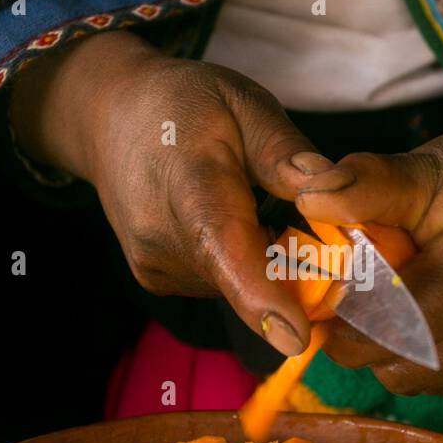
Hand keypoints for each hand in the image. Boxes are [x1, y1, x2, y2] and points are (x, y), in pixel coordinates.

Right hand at [10, 31, 339, 355]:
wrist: (110, 118)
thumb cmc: (185, 105)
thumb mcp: (243, 103)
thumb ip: (284, 152)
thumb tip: (332, 191)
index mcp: (188, 180)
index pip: (221, 244)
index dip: (259, 296)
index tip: (295, 339)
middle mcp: (162, 236)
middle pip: (245, 275)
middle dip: (294, 266)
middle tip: (306, 217)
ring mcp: (156, 265)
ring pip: (238, 283)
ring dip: (265, 259)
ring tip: (252, 205)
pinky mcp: (157, 280)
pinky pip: (222, 283)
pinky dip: (241, 263)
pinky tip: (230, 221)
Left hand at [294, 76, 442, 393]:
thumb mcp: (422, 167)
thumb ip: (363, 186)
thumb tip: (306, 197)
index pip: (398, 327)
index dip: (350, 330)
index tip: (325, 313)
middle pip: (415, 365)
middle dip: (371, 348)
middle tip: (354, 317)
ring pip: (442, 380)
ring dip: (407, 357)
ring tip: (398, 314)